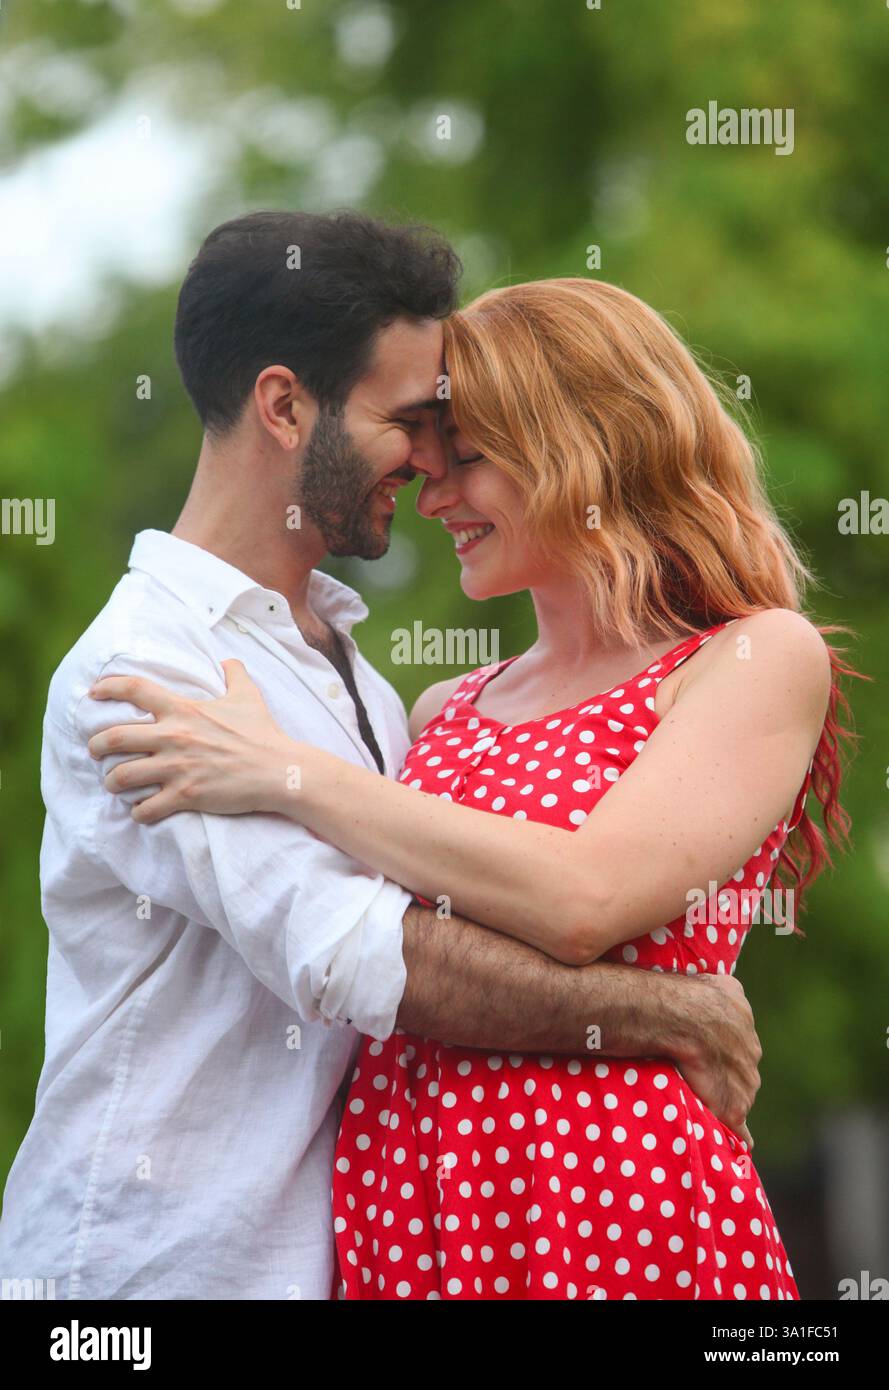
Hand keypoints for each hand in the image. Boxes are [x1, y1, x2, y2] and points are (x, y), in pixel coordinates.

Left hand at [87, 660, 301, 822]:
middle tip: (94, 750)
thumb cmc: (263, 733)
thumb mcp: (248, 696)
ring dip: (112, 781)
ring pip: (121, 776)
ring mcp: (177, 768)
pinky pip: (145, 808)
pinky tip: (141, 810)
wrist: (278, 770)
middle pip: (113, 737)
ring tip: (114, 784)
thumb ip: (235, 674)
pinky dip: (138, 811)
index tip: (93, 692)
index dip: (108, 687)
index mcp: (183, 709)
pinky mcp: (185, 795)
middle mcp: (173, 737)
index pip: (134, 689)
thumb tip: (229, 661)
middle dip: (95, 745)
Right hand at [674, 973, 760, 1149]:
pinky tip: (738, 1148)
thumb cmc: (692, 995)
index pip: (738, 1041)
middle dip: (727, 1074)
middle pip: (741, 1069)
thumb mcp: (723, 982)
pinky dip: (739, 1139)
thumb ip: (730, 991)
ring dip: (725, 1100)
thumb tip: (731, 990)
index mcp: (746, 1023)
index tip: (707, 1051)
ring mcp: (745, 1082)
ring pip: (739, 1095)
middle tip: (702, 1075)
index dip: (720, 1048)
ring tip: (705, 1105)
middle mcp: (751, 1053)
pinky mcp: (734, 1106)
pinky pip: (740, 1129)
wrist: (685, 1018)